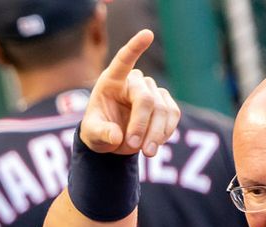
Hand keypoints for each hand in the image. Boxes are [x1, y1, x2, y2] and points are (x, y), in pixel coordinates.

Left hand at [79, 29, 180, 156]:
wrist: (112, 140)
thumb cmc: (98, 130)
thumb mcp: (92, 134)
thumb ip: (101, 133)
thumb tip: (116, 136)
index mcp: (112, 81)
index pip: (123, 61)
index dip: (134, 48)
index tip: (147, 35)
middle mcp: (134, 81)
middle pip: (146, 99)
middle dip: (141, 125)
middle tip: (134, 147)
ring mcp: (152, 91)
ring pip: (163, 110)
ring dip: (155, 134)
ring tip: (146, 153)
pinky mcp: (165, 103)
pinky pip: (173, 116)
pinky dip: (165, 133)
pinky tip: (154, 144)